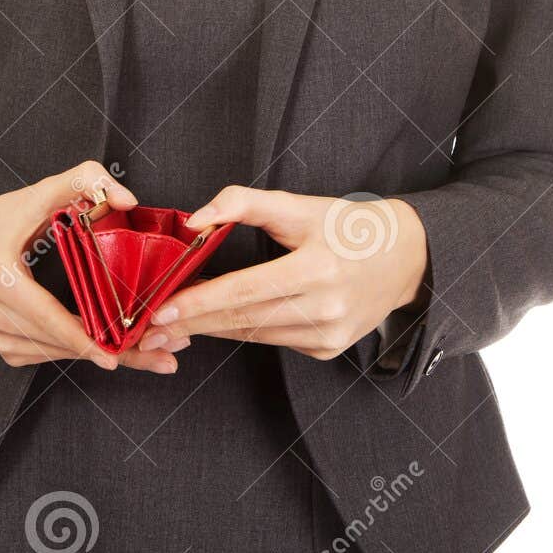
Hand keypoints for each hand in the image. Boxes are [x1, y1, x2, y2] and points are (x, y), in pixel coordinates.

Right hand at [0, 162, 187, 373]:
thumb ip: (85, 181)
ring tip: (149, 356)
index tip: (115, 353)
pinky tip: (111, 349)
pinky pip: (45, 355)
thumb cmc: (0, 217)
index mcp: (0, 277)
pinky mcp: (2, 345)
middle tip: (159, 357)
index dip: (81, 337)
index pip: (45, 315)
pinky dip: (77, 353)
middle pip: (57, 342)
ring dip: (99, 357)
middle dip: (110, 351)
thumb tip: (128, 199)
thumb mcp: (39, 191)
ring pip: (54, 354)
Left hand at [137, 187, 428, 360]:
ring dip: (211, 330)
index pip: (245, 290)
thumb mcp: (299, 204)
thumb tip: (197, 218)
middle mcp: (325, 308)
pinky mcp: (328, 349)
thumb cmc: (347, 225)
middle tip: (148, 327)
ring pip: (254, 335)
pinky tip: (215, 325)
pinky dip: (242, 331)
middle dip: (192, 324)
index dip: (200, 302)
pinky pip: (273, 340)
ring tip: (171, 327)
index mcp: (317, 268)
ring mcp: (328, 335)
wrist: (404, 257)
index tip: (162, 309)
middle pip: (243, 319)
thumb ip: (245, 203)